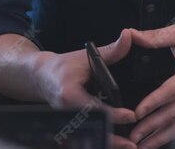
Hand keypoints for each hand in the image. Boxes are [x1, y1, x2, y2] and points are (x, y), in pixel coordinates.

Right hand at [32, 29, 139, 148]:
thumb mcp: (86, 57)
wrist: (41, 76)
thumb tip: (128, 37)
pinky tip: (115, 142)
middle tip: (133, 145)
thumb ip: (110, 51)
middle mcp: (67, 112)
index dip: (115, 114)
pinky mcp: (70, 125)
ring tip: (128, 147)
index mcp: (70, 95)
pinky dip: (101, 138)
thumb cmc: (63, 66)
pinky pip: (87, 135)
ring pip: (90, 136)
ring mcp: (67, 121)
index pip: (96, 108)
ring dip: (109, 142)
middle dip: (113, 139)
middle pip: (94, 129)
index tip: (131, 116)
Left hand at [127, 25, 174, 146]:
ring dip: (160, 137)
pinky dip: (170, 135)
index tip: (138, 112)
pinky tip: (157, 141)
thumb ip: (156, 36)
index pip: (171, 91)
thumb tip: (133, 35)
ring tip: (142, 146)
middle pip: (173, 113)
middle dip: (152, 127)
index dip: (154, 102)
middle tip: (133, 136)